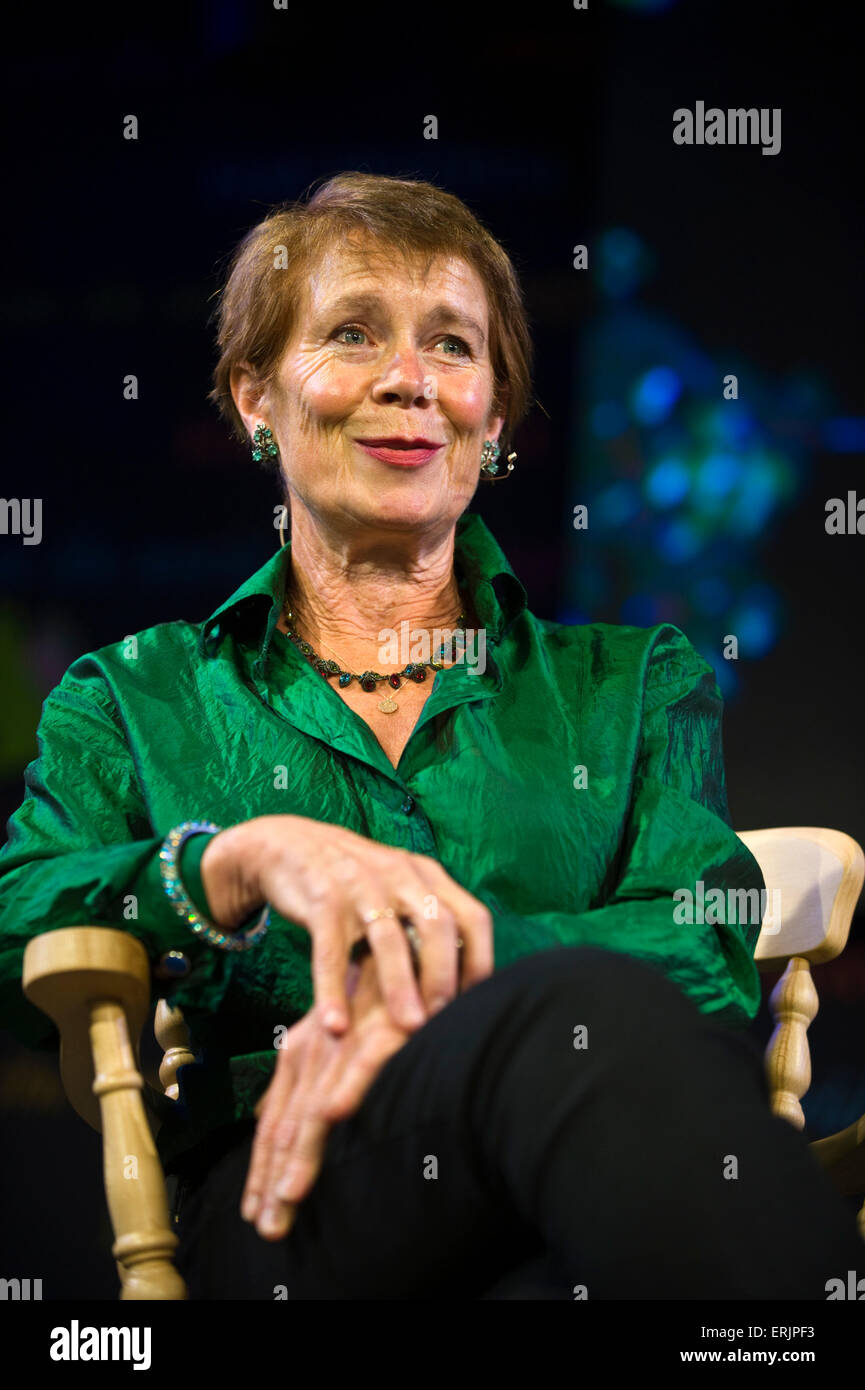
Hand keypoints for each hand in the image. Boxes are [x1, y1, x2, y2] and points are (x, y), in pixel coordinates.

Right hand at [201, 814, 492, 1034]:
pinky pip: (330, 949)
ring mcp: (360, 884)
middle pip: (438, 925)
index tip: (475, 1005)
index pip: (471, 917)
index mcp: (426, 876)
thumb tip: (459, 988)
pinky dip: (333, 990)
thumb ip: (425, 927)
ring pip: (388, 938)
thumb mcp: (398, 891)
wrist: (290, 845)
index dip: (480, 961)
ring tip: (408, 1027)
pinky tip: (336, 1026)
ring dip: (401, 986)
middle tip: (444, 1021)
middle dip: (445, 976)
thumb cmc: (355, 884)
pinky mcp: (321, 897)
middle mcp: (400, 875)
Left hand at [241, 955, 411, 1240]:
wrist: (407, 947)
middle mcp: (314, 1049)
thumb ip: (304, 1076)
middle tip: (268, 1226)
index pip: (274, 1122)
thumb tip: (270, 1116)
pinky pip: (363, 1064)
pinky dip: (347, 1088)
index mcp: (299, 1052)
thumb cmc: (372, 998)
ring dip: (304, 1152)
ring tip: (290, 1195)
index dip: (262, 1169)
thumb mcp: (332, 1036)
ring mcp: (345, 1041)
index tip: (255, 1213)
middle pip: (288, 1124)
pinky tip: (332, 1115)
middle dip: (275, 1177)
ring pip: (318, 1105)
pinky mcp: (383, 1028)